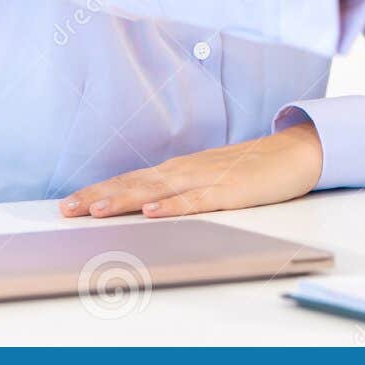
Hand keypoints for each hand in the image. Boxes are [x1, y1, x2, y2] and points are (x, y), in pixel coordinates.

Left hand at [58, 123, 323, 218]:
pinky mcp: (231, 190)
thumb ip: (182, 190)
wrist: (297, 152)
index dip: (100, 191)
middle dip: (100, 196)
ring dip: (127, 199)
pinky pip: (198, 199)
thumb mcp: (211, 179)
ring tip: (97, 210)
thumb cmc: (253, 168)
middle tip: (66, 209)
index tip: (69, 204)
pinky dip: (174, 206)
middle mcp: (187, 170)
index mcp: (180, 169)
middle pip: (136, 183)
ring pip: (159, 190)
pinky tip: (154, 212)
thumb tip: (148, 206)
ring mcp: (209, 178)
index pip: (131, 180)